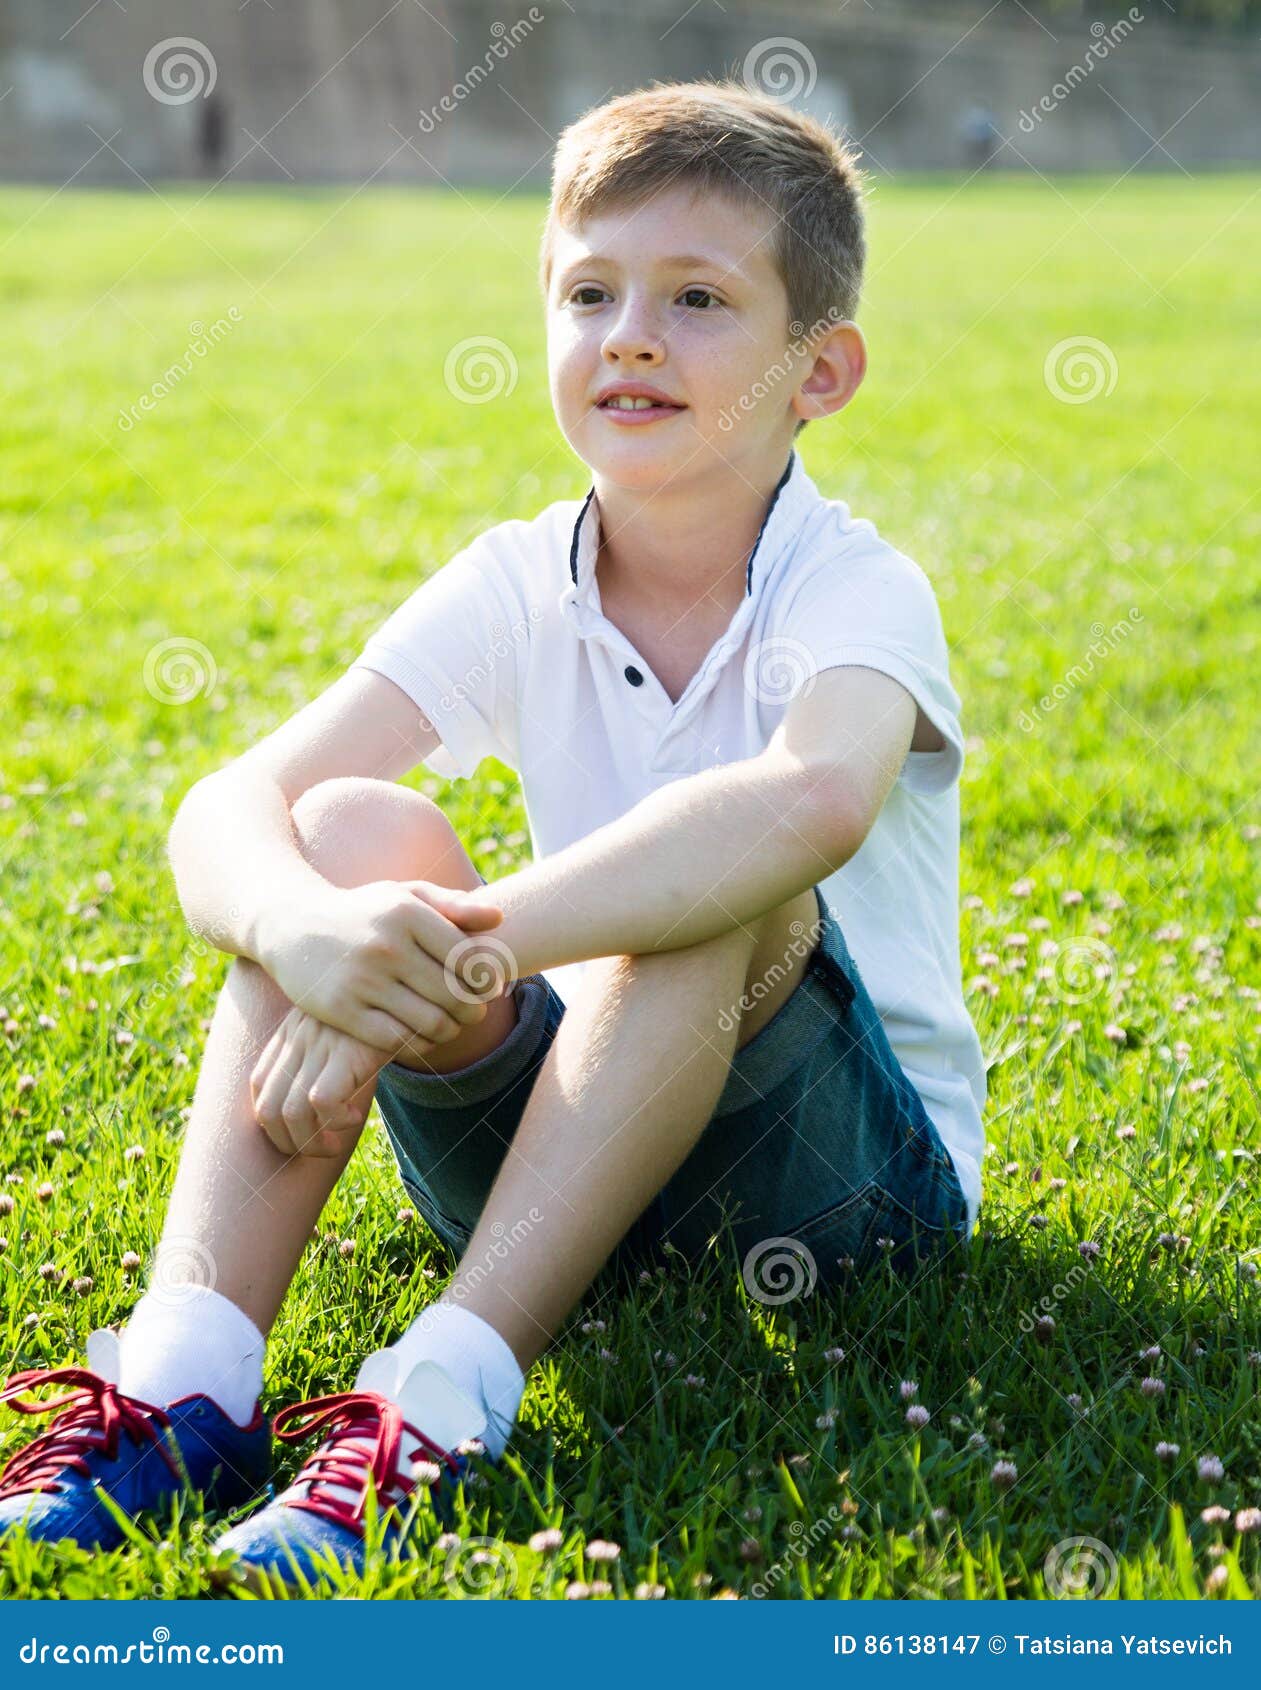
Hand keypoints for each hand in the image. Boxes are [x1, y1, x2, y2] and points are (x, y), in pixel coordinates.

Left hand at [250, 1005, 384, 1157]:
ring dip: (312, 1142)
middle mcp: (298, 1036)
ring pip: (291, 1112)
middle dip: (289, 1144)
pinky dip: (335, 1121)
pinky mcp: (346, 1051)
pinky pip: (322, 1100)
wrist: (410, 991)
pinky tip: (353, 1117)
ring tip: (334, 1143)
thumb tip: (310, 1106)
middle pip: (268, 1108)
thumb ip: (319, 1055)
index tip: (301, 1134)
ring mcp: (319, 1043)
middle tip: (318, 1149)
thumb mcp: (340, 1032)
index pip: (260, 1086)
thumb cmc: (378, 1019)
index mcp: (291, 1031)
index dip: (274, 1121)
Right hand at [257, 879, 512, 1056]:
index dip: (487, 981)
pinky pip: (396, 1040)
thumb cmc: (361, 911)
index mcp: (407, 913)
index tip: (489, 989)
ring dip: (450, 1031)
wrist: (290, 925)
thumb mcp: (403, 895)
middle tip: (473, 1015)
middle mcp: (386, 945)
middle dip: (473, 1012)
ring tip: (451, 1026)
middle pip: (454, 995)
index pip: (469, 959)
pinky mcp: (340, 1009)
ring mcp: (361, 980)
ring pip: (430, 1022)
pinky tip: (421, 1036)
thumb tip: (499, 917)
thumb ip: (454, 905)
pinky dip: (418, 1044)